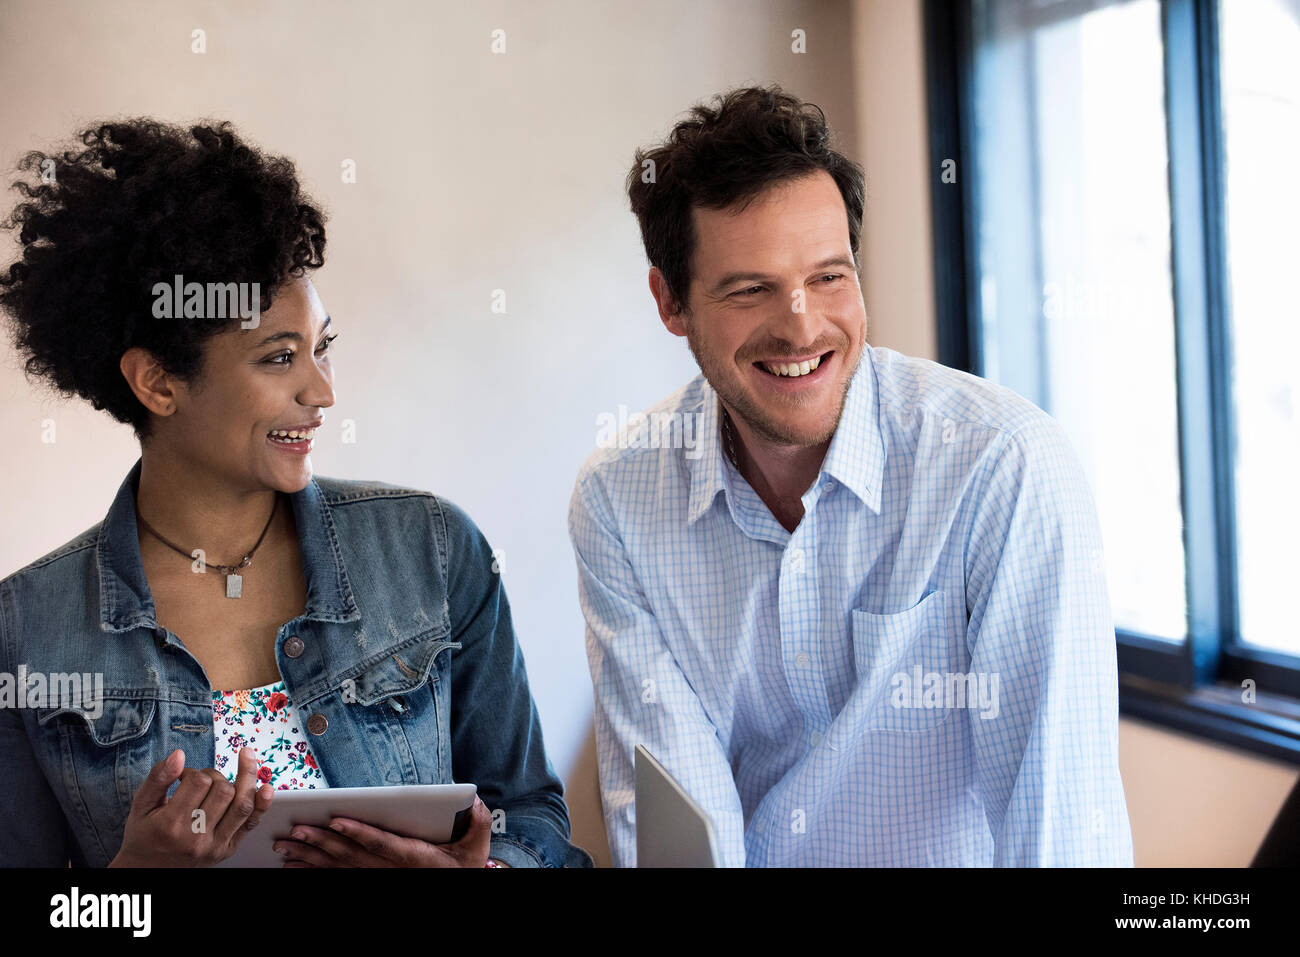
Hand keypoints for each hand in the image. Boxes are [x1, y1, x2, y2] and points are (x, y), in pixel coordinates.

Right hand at [108, 747, 272, 866]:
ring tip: (246, 758)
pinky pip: (251, 824)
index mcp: (171, 825)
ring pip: (242, 805)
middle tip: (203, 780)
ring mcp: (215, 846)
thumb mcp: (141, 805)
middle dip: (216, 776)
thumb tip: (179, 754)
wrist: (147, 871)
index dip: (193, 772)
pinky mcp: (227, 849)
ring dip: (247, 778)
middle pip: (223, 791)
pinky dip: (261, 804)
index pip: (198, 783)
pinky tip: (266, 787)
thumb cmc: (144, 834)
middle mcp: (195, 837)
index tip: (184, 777)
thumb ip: (158, 777)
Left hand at [275, 794, 492, 866]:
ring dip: (309, 857)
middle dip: (320, 843)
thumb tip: (474, 800)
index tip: (337, 820)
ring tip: (285, 847)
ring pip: (338, 868)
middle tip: (294, 832)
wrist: (454, 888)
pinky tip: (294, 866)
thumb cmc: (460, 869)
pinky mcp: (368, 880)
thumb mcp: (475, 848)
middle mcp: (389, 870)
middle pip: (350, 856)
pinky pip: (336, 878)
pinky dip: (313, 872)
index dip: (358, 832)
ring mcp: (376, 878)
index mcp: (412, 857)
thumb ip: (477, 822)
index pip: (381, 843)